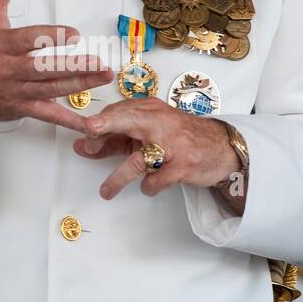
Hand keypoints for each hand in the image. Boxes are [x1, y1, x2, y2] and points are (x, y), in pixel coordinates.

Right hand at [0, 0, 113, 141]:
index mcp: (0, 44)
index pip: (28, 41)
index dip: (50, 38)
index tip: (73, 34)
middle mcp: (8, 70)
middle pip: (43, 69)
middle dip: (72, 66)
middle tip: (98, 62)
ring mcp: (16, 91)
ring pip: (51, 89)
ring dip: (80, 84)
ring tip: (103, 76)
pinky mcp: (22, 108)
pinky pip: (48, 116)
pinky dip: (68, 121)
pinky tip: (88, 123)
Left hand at [72, 98, 243, 200]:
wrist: (219, 146)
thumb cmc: (178, 138)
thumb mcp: (145, 134)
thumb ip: (115, 140)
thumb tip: (83, 146)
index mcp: (149, 110)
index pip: (118, 112)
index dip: (99, 124)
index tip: (84, 133)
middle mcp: (160, 122)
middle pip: (129, 121)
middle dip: (107, 125)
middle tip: (89, 134)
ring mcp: (173, 144)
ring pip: (139, 160)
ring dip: (118, 179)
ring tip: (106, 191)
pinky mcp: (184, 165)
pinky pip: (158, 180)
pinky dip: (149, 187)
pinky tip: (147, 186)